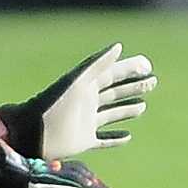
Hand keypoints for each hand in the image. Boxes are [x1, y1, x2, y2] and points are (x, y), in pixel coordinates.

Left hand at [0, 42, 155, 158]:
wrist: (33, 134)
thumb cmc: (53, 105)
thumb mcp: (77, 82)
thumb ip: (97, 64)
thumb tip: (118, 46)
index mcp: (86, 87)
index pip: (112, 74)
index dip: (130, 69)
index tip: (148, 65)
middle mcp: (87, 103)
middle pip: (114, 92)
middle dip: (133, 86)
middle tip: (153, 81)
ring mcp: (86, 123)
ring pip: (111, 114)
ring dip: (127, 109)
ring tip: (143, 106)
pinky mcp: (83, 141)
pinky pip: (103, 140)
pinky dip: (115, 139)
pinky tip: (127, 137)